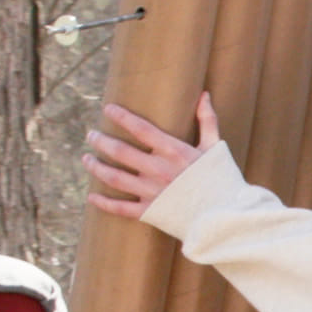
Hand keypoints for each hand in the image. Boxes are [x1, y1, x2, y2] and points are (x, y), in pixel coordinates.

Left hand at [84, 93, 219, 217]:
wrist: (225, 217)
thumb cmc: (221, 180)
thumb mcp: (215, 148)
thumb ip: (207, 120)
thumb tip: (203, 94)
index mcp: (173, 151)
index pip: (140, 128)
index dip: (121, 116)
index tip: (107, 109)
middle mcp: (158, 170)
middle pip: (120, 152)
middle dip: (101, 141)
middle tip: (91, 135)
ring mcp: (152, 192)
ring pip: (114, 177)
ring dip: (96, 167)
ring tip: (86, 159)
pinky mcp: (150, 212)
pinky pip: (121, 208)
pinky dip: (104, 203)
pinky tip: (92, 197)